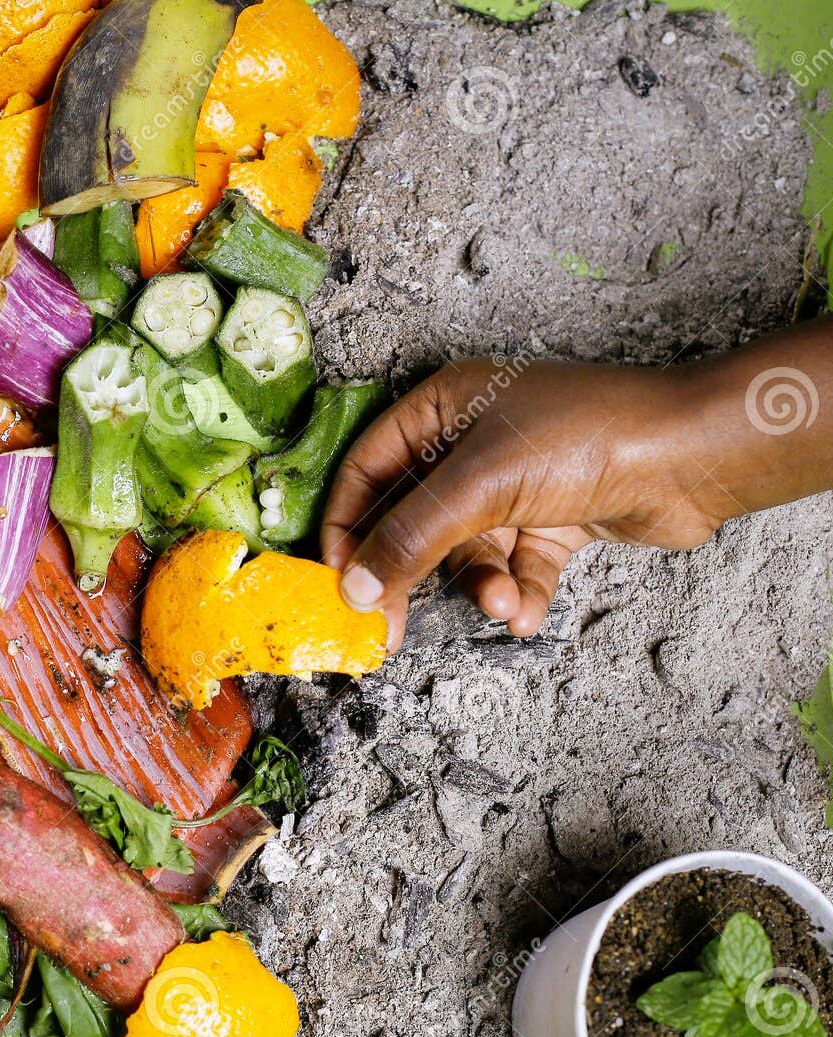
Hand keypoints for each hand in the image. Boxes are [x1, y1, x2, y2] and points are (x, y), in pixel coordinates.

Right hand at [319, 348, 815, 647]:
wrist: (697, 455)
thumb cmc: (586, 439)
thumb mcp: (482, 486)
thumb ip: (410, 538)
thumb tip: (352, 588)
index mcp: (441, 407)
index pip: (367, 470)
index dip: (348, 527)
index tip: (339, 584)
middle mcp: (470, 441)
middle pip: (412, 519)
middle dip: (411, 574)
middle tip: (392, 629)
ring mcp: (513, 481)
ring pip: (467, 550)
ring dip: (481, 584)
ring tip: (505, 604)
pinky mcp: (552, 517)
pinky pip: (515, 564)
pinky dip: (519, 591)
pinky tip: (530, 612)